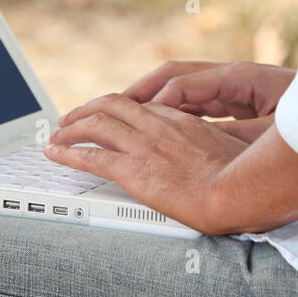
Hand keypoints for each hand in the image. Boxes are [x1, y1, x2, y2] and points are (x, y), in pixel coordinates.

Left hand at [45, 94, 250, 234]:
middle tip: (71, 119)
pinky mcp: (132, 169)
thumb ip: (218, 143)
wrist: (237, 191)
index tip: (109, 117)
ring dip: (71, 129)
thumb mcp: (233, 147)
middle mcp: (156, 125)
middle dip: (87, 109)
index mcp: (180, 119)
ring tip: (55, 136)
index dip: (118, 110)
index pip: (140, 107)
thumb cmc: (243, 176)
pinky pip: (90, 156)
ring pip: (95, 125)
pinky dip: (67, 152)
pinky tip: (54, 154)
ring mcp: (142, 145)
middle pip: (111, 105)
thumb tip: (223, 150)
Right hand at [123, 59, 295, 123]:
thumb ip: (237, 129)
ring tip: (123, 117)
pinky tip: (157, 127)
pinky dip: (172, 111)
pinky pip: (197, 102)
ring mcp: (235, 88)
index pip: (183, 81)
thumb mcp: (277, 127)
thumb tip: (194, 131)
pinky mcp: (240, 101)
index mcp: (239, 77)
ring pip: (182, 89)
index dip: (155, 99)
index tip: (133, 116)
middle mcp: (232, 77)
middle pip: (176, 77)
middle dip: (142, 92)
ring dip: (152, 102)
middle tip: (111, 109)